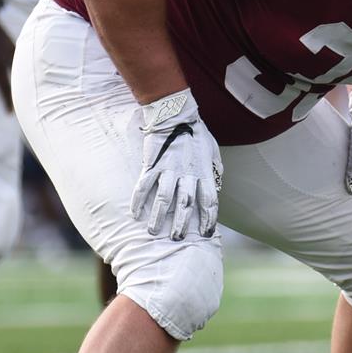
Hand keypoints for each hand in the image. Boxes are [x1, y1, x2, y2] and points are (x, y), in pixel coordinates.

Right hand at [131, 89, 221, 240]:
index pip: (209, 202)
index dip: (208, 219)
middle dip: (181, 224)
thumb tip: (217, 183)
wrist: (176, 114)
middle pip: (185, 205)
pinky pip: (144, 186)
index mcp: (204, 173)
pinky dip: (138, 201)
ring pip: (164, 200)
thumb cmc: (196, 132)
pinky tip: (134, 213)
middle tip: (177, 238)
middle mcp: (187, 174)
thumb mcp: (213, 150)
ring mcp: (168, 170)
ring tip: (153, 231)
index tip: (206, 233)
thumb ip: (215, 169)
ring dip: (159, 217)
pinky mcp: (152, 165)